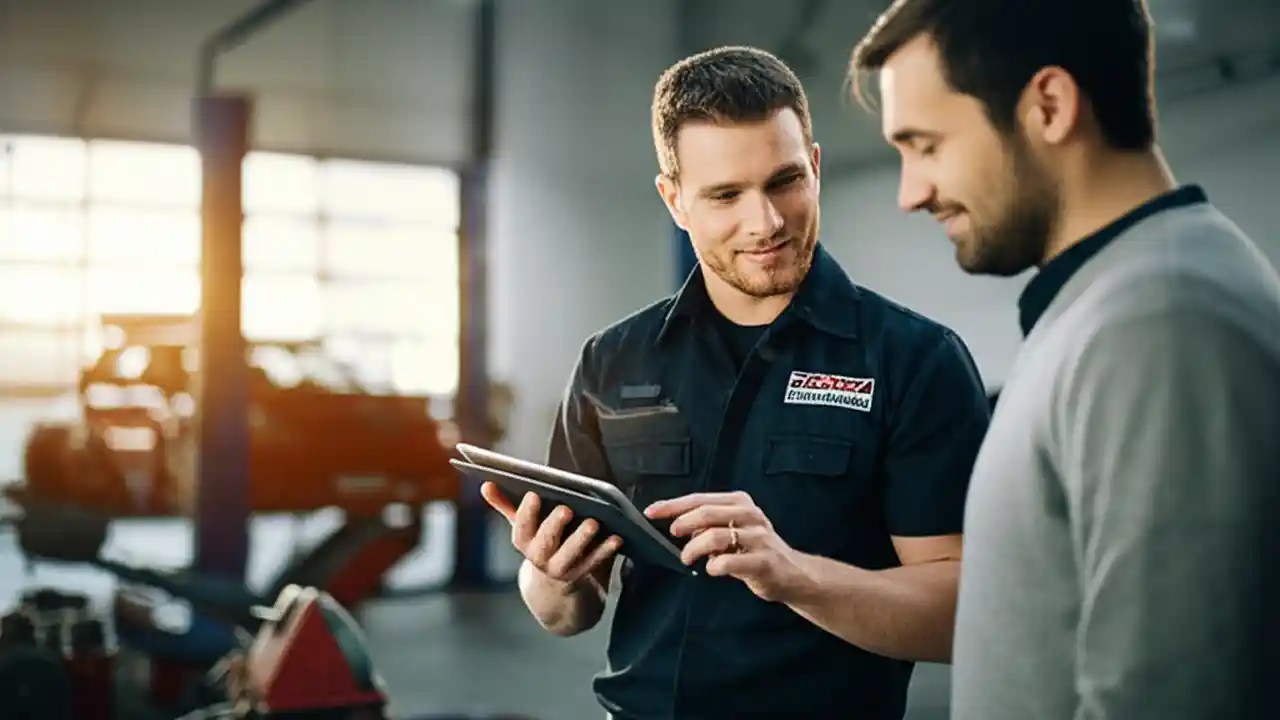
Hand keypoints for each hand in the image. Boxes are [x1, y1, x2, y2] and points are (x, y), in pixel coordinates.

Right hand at [480, 482, 621, 587]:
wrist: (551, 586)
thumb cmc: (539, 541)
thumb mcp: (522, 525)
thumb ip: (505, 505)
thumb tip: (485, 485)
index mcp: (523, 542)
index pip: (520, 527)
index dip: (526, 513)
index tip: (533, 494)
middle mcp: (538, 557)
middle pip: (544, 542)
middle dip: (554, 525)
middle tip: (567, 508)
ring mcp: (559, 569)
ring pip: (569, 555)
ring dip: (581, 539)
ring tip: (594, 522)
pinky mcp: (580, 575)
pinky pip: (593, 563)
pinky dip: (605, 551)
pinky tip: (616, 537)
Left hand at [645, 491, 810, 602]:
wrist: (792, 573)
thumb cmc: (756, 550)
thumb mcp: (732, 530)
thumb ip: (708, 525)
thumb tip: (680, 523)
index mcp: (740, 503)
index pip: (700, 499)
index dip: (672, 505)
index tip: (651, 512)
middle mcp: (750, 515)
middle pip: (706, 513)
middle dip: (682, 522)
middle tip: (673, 534)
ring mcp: (758, 537)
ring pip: (715, 536)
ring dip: (694, 549)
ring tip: (688, 558)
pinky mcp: (763, 561)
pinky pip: (729, 562)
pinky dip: (714, 566)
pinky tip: (713, 569)